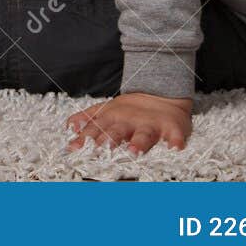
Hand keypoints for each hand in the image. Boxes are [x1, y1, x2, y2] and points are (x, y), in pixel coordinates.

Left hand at [67, 92, 192, 152]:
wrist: (161, 94)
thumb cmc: (129, 111)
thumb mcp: (106, 111)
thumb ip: (88, 119)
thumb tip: (69, 126)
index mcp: (111, 119)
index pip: (95, 130)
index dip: (84, 139)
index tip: (73, 149)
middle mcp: (129, 122)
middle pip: (117, 131)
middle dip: (108, 140)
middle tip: (102, 149)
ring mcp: (150, 125)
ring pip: (144, 134)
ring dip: (139, 143)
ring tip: (134, 151)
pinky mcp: (172, 128)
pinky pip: (175, 136)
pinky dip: (176, 142)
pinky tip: (175, 148)